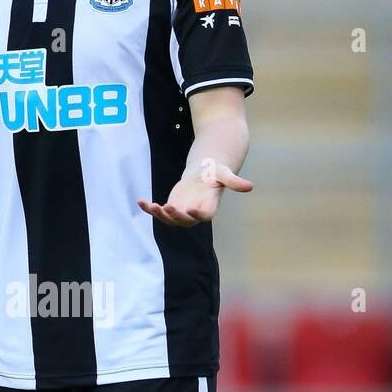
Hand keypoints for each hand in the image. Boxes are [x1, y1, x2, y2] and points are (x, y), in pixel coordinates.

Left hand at [138, 160, 252, 225]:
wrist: (204, 172)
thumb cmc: (216, 171)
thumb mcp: (224, 173)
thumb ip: (234, 182)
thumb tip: (250, 187)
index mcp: (209, 205)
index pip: (204, 216)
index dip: (197, 215)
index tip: (189, 209)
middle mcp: (195, 212)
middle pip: (185, 220)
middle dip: (176, 216)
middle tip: (168, 207)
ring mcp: (182, 211)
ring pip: (170, 219)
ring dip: (160, 215)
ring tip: (152, 206)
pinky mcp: (171, 207)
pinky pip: (159, 211)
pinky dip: (149, 208)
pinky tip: (140, 201)